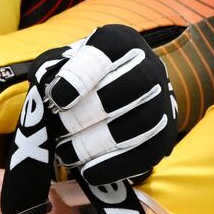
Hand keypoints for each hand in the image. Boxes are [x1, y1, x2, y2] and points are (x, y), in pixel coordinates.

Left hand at [30, 24, 177, 183]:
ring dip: (99, 141)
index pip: (110, 49)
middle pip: (133, 86)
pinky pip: (148, 153)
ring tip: (66, 152)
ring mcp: (162, 102)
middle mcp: (149, 67)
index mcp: (121, 42)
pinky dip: (116, 166)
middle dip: (91, 111)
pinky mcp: (165, 136)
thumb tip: (49, 90)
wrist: (106, 97)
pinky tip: (88, 171)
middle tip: (60, 127)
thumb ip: (49, 72)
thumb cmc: (74, 79)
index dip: (83, 75)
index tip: (57, 98)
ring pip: (143, 122)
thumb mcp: (56, 66)